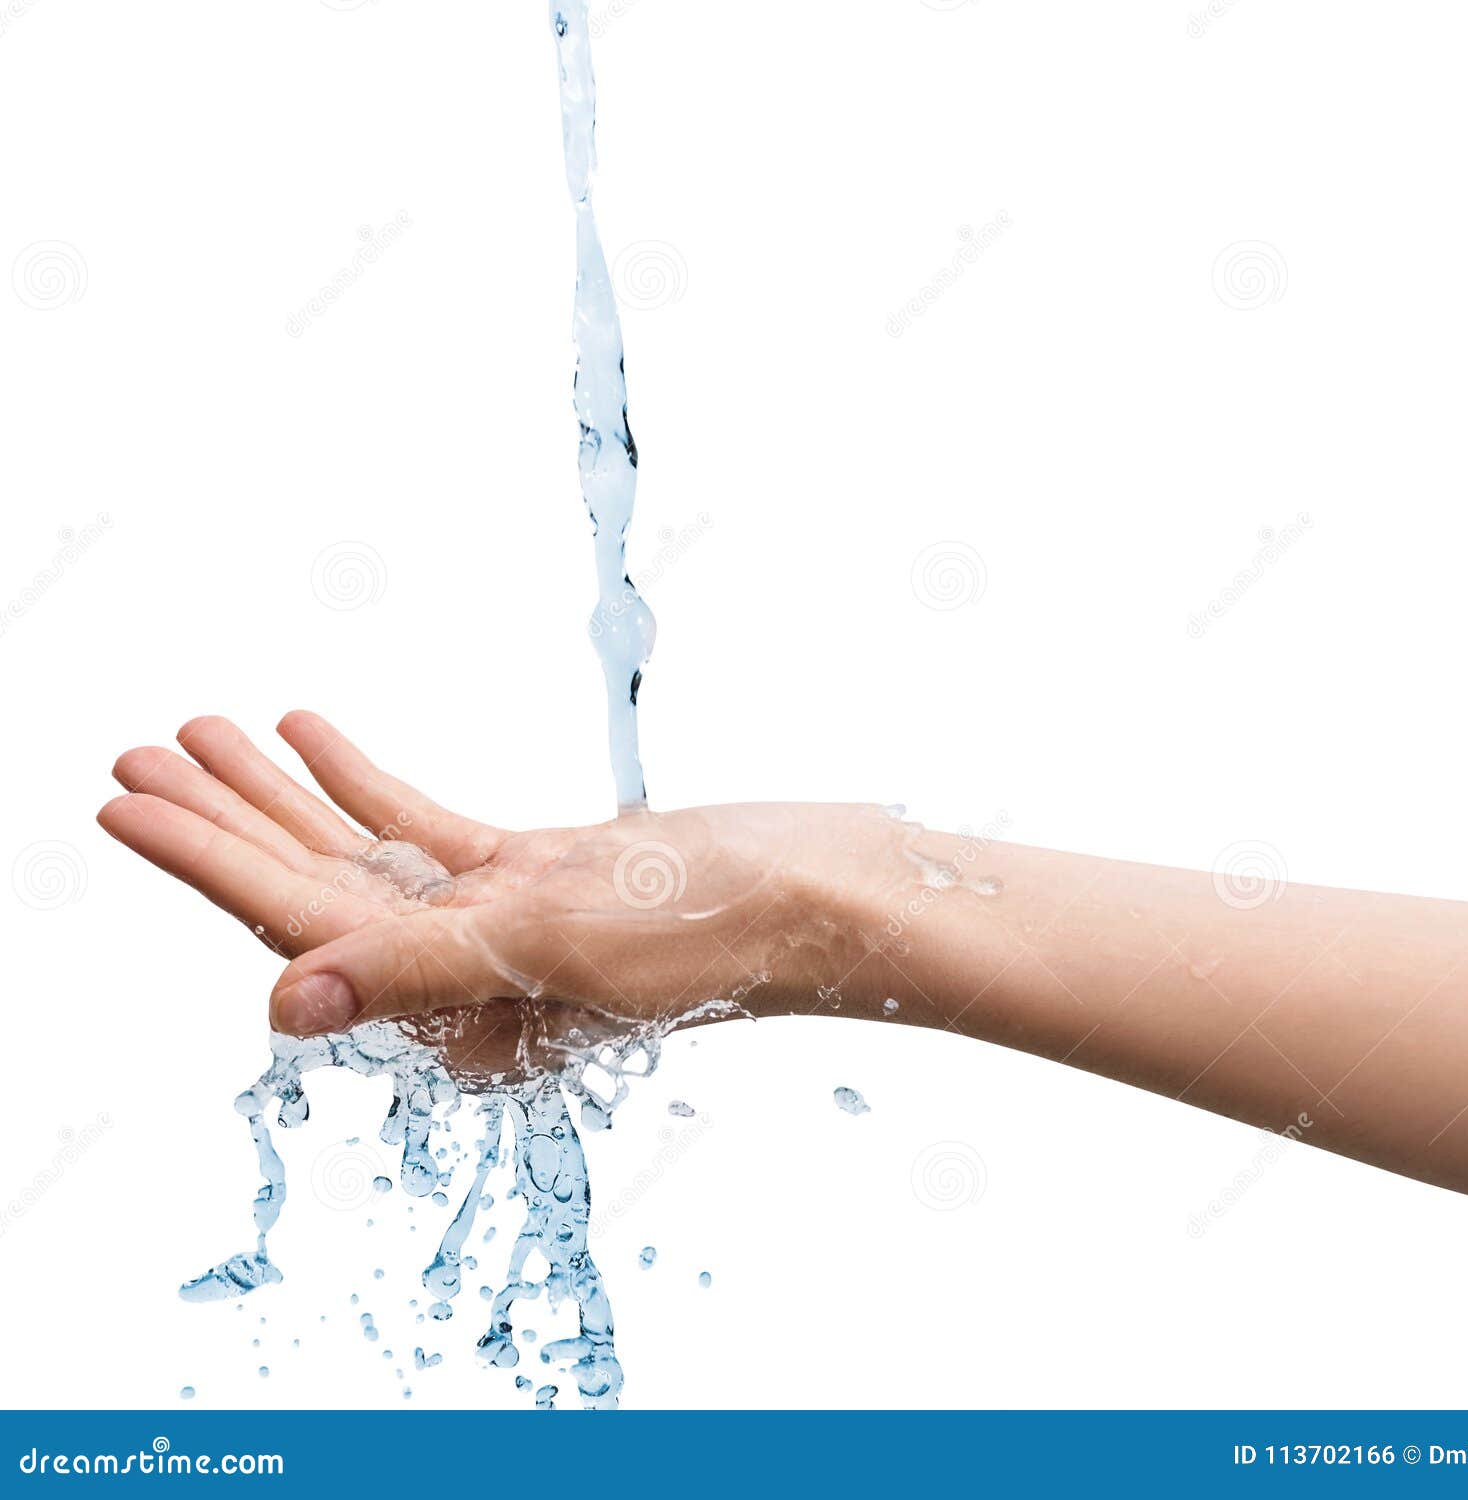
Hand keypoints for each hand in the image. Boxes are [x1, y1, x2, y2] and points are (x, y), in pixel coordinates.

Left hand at [97, 714, 896, 1076]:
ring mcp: (496, 922)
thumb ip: (416, 968)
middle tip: (134, 754)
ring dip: (281, 792)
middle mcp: (460, 978)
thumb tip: (282, 1001)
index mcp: (453, 1012)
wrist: (820, 890)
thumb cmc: (712, 932)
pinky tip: (311, 732)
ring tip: (202, 729)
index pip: (299, 925)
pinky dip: (365, 781)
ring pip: (360, 851)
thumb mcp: (558, 946)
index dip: (205, 859)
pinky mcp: (534, 874)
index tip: (125, 799)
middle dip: (222, 818)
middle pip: (311, 886)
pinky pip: (425, 827)